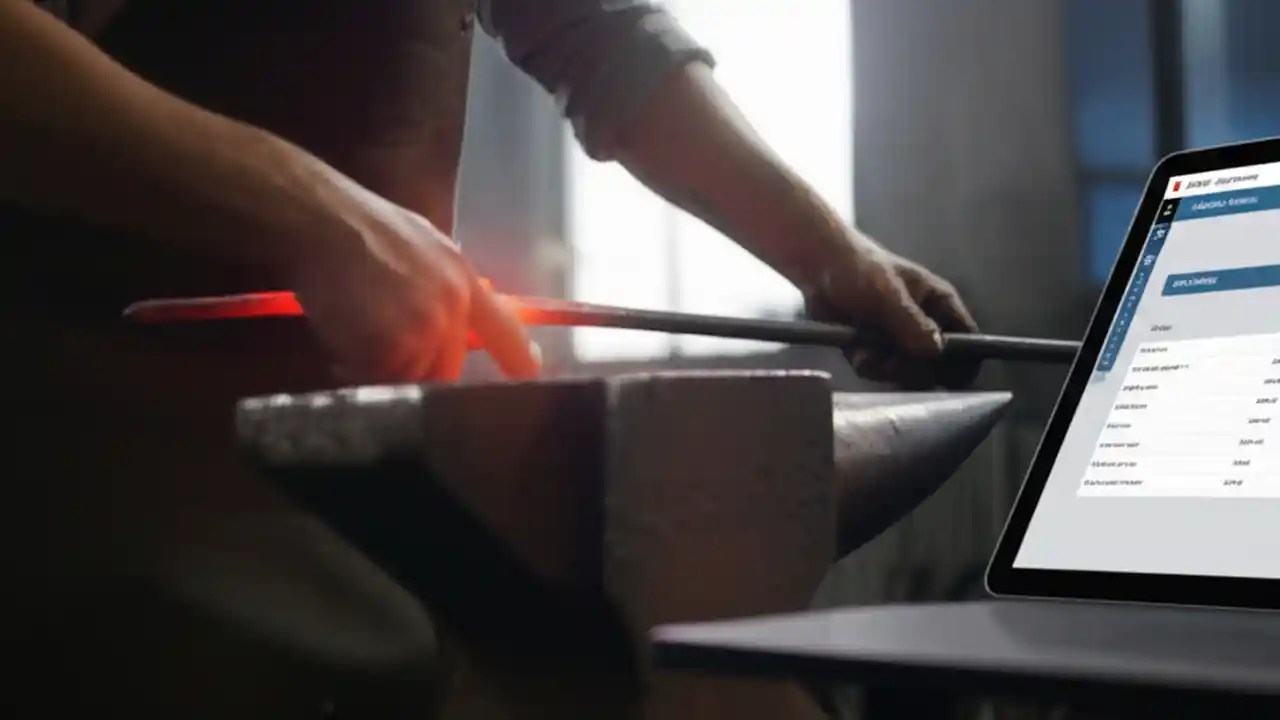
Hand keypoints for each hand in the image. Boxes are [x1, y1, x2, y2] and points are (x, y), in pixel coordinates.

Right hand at [288, 183, 540, 383]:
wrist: (323, 222)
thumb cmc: (365, 228)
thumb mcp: (426, 246)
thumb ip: (446, 285)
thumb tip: (458, 318)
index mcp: (464, 282)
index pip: (503, 329)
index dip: (518, 357)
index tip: (530, 371)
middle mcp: (452, 309)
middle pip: (447, 368)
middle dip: (417, 368)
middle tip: (383, 349)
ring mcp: (423, 331)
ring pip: (409, 377)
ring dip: (382, 369)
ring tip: (354, 334)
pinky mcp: (390, 349)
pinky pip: (377, 377)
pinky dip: (356, 368)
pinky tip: (341, 338)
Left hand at [805, 234, 979, 388]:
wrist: (819, 269)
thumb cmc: (861, 270)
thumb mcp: (888, 294)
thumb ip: (912, 323)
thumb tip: (936, 351)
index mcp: (940, 306)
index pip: (969, 341)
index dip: (964, 362)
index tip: (944, 376)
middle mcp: (925, 326)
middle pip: (938, 367)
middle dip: (915, 370)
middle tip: (892, 361)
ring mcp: (900, 340)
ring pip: (907, 374)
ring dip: (887, 370)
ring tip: (868, 352)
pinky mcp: (875, 351)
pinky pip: (880, 373)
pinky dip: (867, 366)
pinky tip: (856, 352)